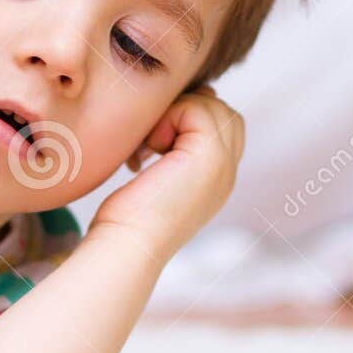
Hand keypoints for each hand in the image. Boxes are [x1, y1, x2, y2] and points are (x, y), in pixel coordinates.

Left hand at [90, 82, 244, 256]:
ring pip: (211, 106)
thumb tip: (168, 116)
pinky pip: (198, 108)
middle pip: (220, 112)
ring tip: (148, 148)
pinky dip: (168, 117)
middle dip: (183, 113)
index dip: (186, 121)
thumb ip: (170, 150)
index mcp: (216, 179)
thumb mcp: (154, 180)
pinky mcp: (211, 156)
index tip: (151, 146)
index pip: (220, 126)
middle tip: (149, 145)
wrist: (127, 246)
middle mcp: (226, 172)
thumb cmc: (125, 220)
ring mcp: (224, 165)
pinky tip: (149, 149)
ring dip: (174, 114)